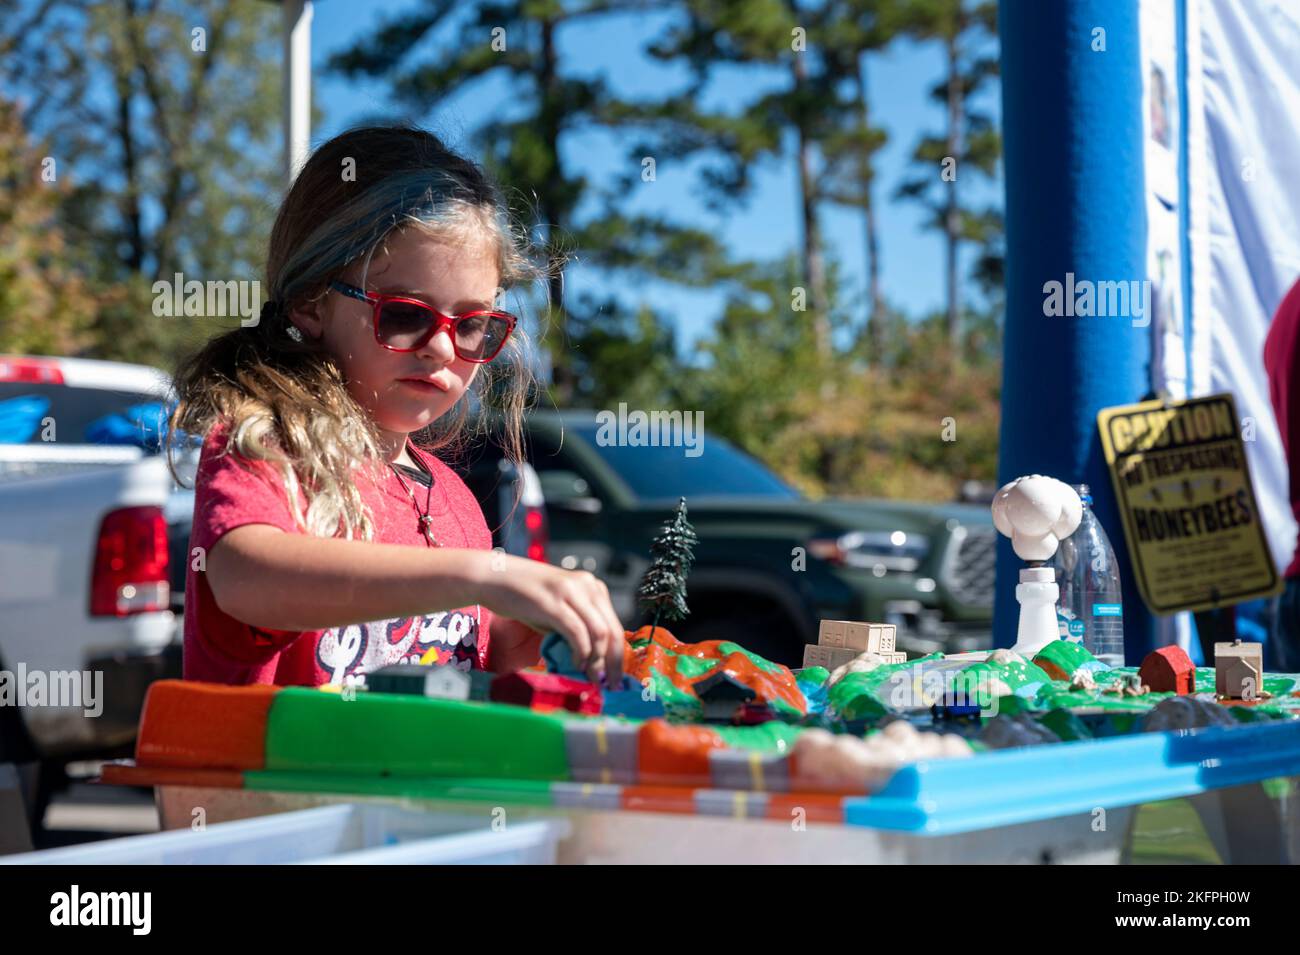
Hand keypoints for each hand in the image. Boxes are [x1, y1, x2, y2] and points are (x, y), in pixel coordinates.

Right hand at [474, 553, 625, 686]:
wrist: (494, 577)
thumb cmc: (525, 597)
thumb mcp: (558, 609)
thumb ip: (576, 628)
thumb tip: (591, 662)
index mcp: (592, 587)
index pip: (615, 625)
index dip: (618, 655)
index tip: (615, 677)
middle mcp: (587, 586)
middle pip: (612, 630)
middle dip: (614, 662)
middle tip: (610, 685)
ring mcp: (571, 592)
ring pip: (599, 633)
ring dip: (597, 661)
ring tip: (591, 677)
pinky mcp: (553, 603)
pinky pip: (577, 633)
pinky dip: (581, 653)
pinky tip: (576, 664)